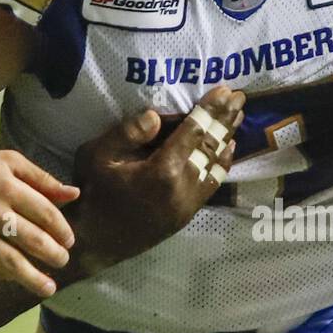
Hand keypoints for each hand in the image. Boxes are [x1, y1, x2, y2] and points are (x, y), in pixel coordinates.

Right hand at [0, 150, 79, 298]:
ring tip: (49, 287)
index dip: (62, 230)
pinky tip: (16, 277)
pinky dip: (3, 275)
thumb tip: (74, 195)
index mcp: (6, 184)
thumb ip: (42, 179)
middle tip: (62, 261)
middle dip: (53, 254)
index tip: (69, 241)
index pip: (44, 212)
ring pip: (10, 261)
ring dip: (33, 277)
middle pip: (31, 239)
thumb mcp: (8, 163)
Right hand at [68, 85, 244, 276]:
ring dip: (227, 138)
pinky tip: (228, 149)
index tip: (225, 91)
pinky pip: (212, 184)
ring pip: (216, 164)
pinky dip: (223, 164)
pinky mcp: (187, 213)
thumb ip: (127, 132)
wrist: (95, 241)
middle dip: (225, 119)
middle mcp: (182, 186)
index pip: (193, 132)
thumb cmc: (93, 193)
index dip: (210, 109)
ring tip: (238, 116)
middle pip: (211, 146)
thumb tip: (156, 116)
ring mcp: (188, 203)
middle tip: (240, 97)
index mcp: (162, 169)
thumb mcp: (97, 155)